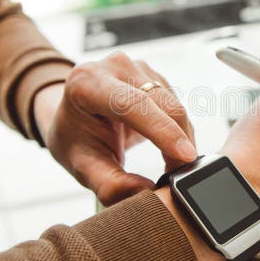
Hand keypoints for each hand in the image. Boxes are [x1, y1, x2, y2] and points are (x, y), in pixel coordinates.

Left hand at [34, 52, 196, 205]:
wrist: (74, 116)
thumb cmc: (75, 139)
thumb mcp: (83, 166)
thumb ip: (109, 183)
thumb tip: (146, 193)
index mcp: (87, 83)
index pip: (131, 104)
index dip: (162, 130)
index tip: (185, 156)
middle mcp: (113, 67)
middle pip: (161, 102)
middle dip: (178, 140)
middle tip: (180, 174)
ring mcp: (136, 66)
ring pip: (174, 104)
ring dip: (181, 136)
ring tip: (172, 163)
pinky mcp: (153, 74)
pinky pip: (177, 104)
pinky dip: (179, 129)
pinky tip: (170, 145)